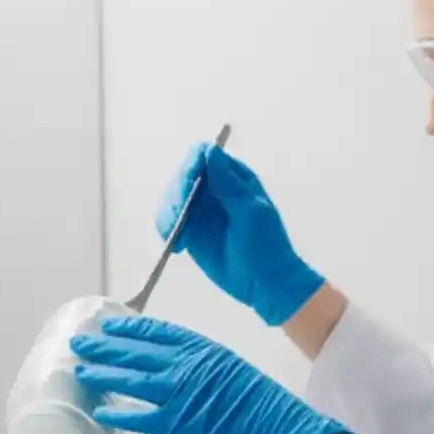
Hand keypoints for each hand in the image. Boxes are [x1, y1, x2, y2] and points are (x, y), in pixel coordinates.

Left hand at [70, 317, 353, 433]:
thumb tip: (186, 376)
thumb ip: (208, 371)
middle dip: (106, 345)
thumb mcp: (238, 374)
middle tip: (82, 341)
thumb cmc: (269, 411)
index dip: (131, 328)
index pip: (160, 332)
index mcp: (207, 350)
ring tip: (81, 369)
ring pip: (130, 378)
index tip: (112, 325)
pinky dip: (116, 413)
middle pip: (137, 351)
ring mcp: (181, 395)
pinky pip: (137, 416)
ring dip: (102, 373)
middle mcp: (190, 367)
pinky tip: (100, 410)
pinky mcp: (176, 425)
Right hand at [158, 142, 323, 325]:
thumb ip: (228, 184)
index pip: (203, 155)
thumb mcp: (251, 211)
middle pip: (182, 175)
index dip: (192, 166)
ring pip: (171, 198)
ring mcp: (200, 210)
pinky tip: (177, 245)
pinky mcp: (190, 231)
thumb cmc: (266, 244)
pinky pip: (169, 222)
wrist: (264, 282)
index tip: (190, 186)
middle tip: (181, 216)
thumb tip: (210, 150)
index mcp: (233, 178)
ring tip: (178, 237)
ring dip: (168, 214)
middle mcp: (213, 189)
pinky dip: (166, 230)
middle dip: (177, 193)